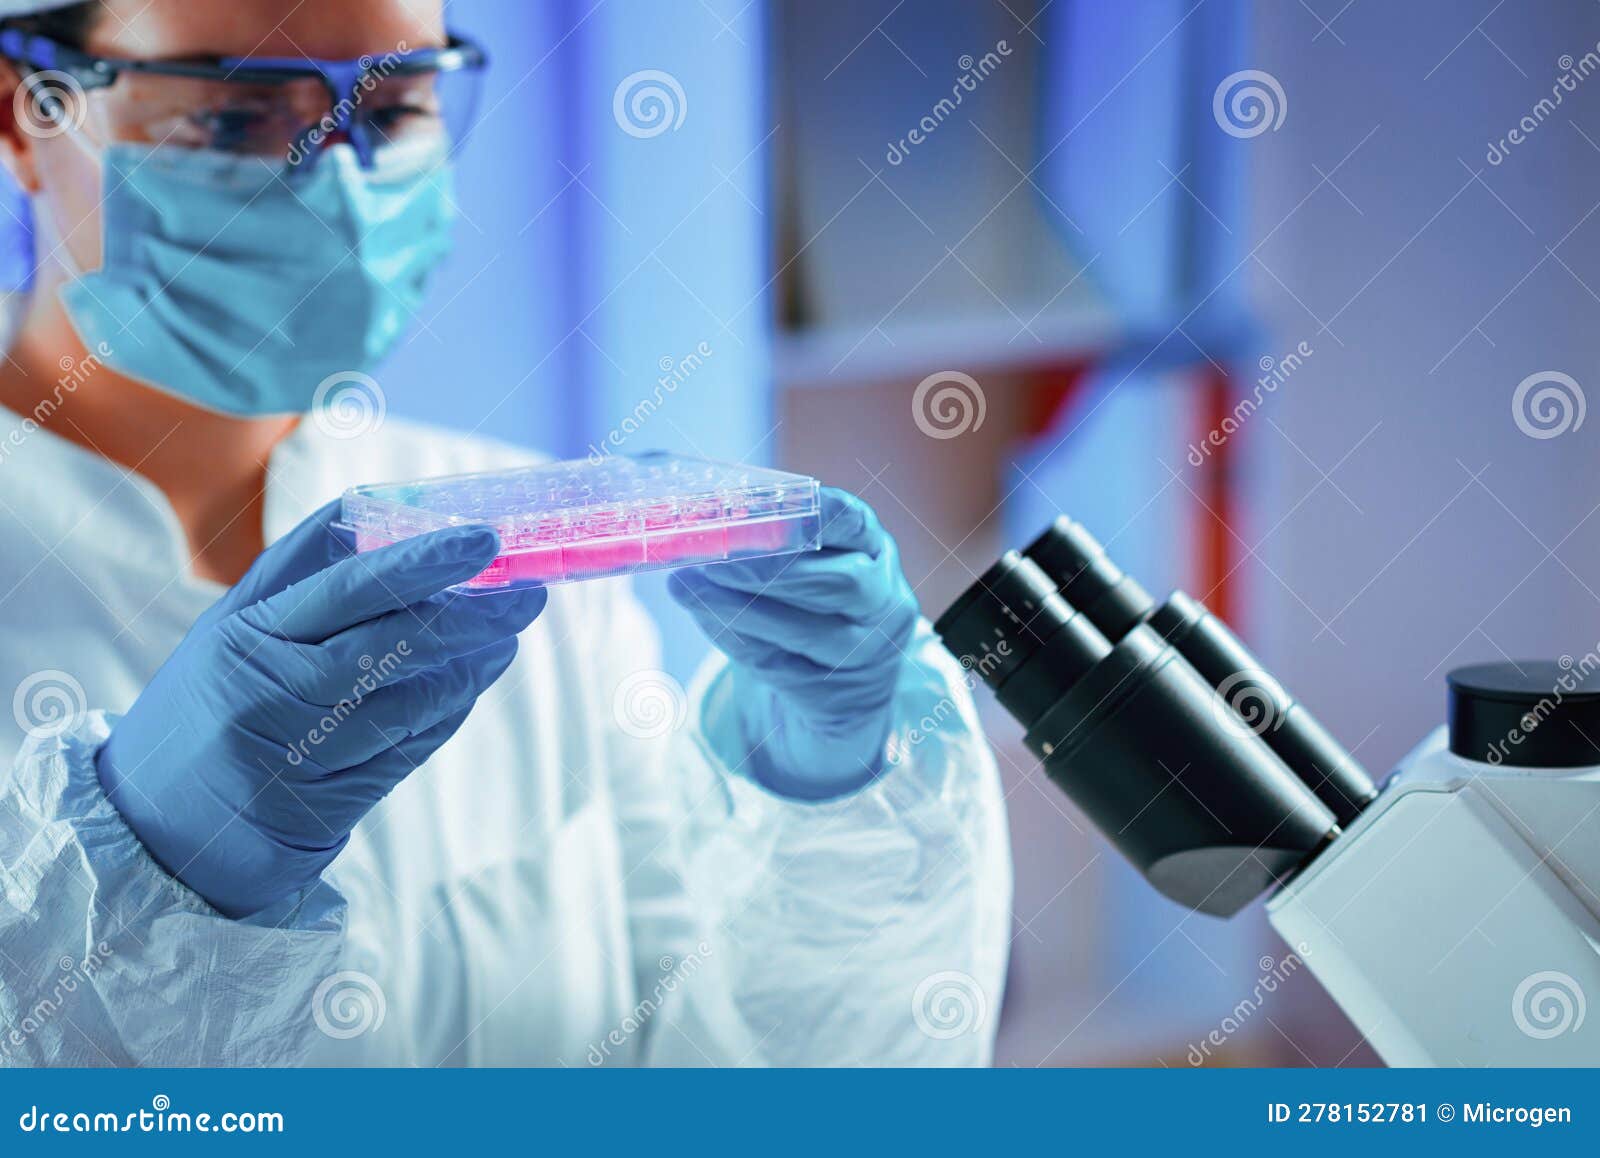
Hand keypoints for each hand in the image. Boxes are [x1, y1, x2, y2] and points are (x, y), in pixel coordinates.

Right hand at [96, 502, 545, 917]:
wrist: (155, 825)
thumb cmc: (216, 704)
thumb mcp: (239, 632)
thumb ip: (312, 584)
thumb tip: (422, 534)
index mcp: (242, 624)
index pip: (340, 574)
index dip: (418, 552)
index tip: (482, 536)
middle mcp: (260, 681)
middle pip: (381, 635)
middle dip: (465, 610)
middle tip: (525, 591)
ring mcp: (286, 746)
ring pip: (402, 699)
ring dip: (469, 666)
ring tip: (508, 634)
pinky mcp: (314, 801)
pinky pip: (401, 749)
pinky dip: (444, 713)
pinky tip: (471, 685)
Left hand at [668, 488, 918, 799]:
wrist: (843, 689)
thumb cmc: (815, 607)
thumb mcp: (812, 565)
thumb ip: (772, 543)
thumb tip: (702, 523)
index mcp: (875, 550)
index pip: (854, 523)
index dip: (812, 512)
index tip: (763, 507)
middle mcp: (884, 601)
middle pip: (841, 582)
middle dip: (770, 568)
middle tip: (713, 557)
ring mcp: (866, 654)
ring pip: (806, 631)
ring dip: (739, 606)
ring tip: (688, 584)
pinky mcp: (836, 695)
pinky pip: (777, 665)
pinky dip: (733, 637)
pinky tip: (701, 614)